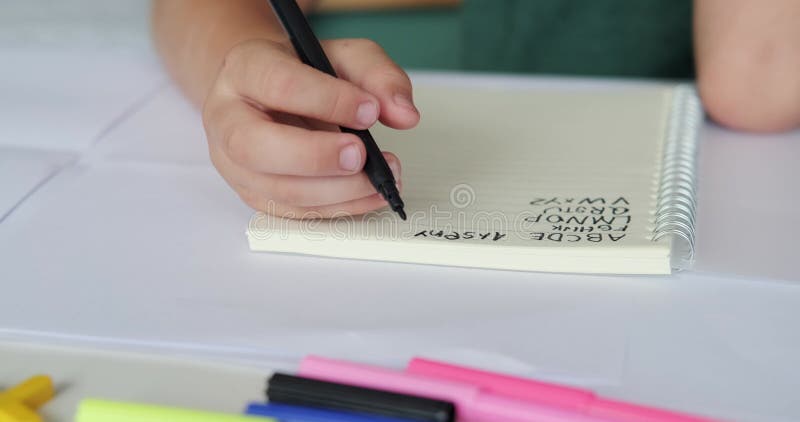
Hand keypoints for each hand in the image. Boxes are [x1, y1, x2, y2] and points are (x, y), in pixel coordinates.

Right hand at [202, 38, 419, 217]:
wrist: (269, 93)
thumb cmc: (303, 72)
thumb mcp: (344, 56)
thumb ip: (377, 76)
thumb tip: (403, 113)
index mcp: (245, 70)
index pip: (279, 86)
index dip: (327, 100)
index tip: (369, 111)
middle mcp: (228, 118)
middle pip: (257, 147)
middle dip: (316, 157)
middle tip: (361, 156)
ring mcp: (234, 162)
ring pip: (276, 189)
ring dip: (335, 191)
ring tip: (378, 179)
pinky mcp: (254, 193)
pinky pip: (292, 211)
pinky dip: (336, 208)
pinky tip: (368, 195)